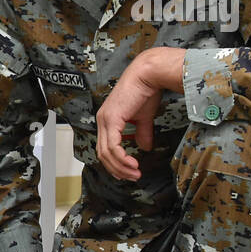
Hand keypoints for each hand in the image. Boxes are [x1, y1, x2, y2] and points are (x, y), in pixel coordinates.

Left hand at [94, 48, 184, 181]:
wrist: (148, 74)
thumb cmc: (146, 91)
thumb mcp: (143, 117)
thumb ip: (141, 133)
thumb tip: (144, 148)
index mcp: (107, 120)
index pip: (104, 147)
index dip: (114, 163)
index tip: (126, 172)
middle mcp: (102, 120)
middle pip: (102, 153)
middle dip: (117, 169)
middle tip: (131, 177)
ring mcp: (105, 120)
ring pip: (107, 152)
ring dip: (121, 166)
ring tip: (134, 173)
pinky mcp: (112, 119)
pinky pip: (113, 146)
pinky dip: (122, 158)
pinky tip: (132, 163)